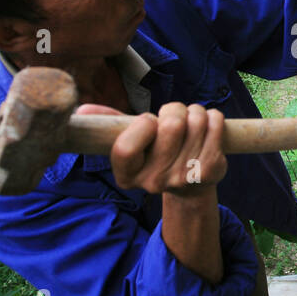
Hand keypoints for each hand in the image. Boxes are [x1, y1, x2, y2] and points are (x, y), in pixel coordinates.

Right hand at [74, 101, 226, 196]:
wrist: (189, 186)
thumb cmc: (155, 154)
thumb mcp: (130, 142)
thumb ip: (109, 124)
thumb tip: (81, 110)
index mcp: (127, 176)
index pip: (125, 147)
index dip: (141, 125)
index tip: (148, 121)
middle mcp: (154, 182)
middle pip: (170, 126)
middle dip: (174, 109)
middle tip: (173, 116)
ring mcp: (184, 178)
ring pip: (195, 120)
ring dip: (194, 111)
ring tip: (190, 121)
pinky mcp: (211, 170)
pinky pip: (215, 124)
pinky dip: (213, 116)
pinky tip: (207, 126)